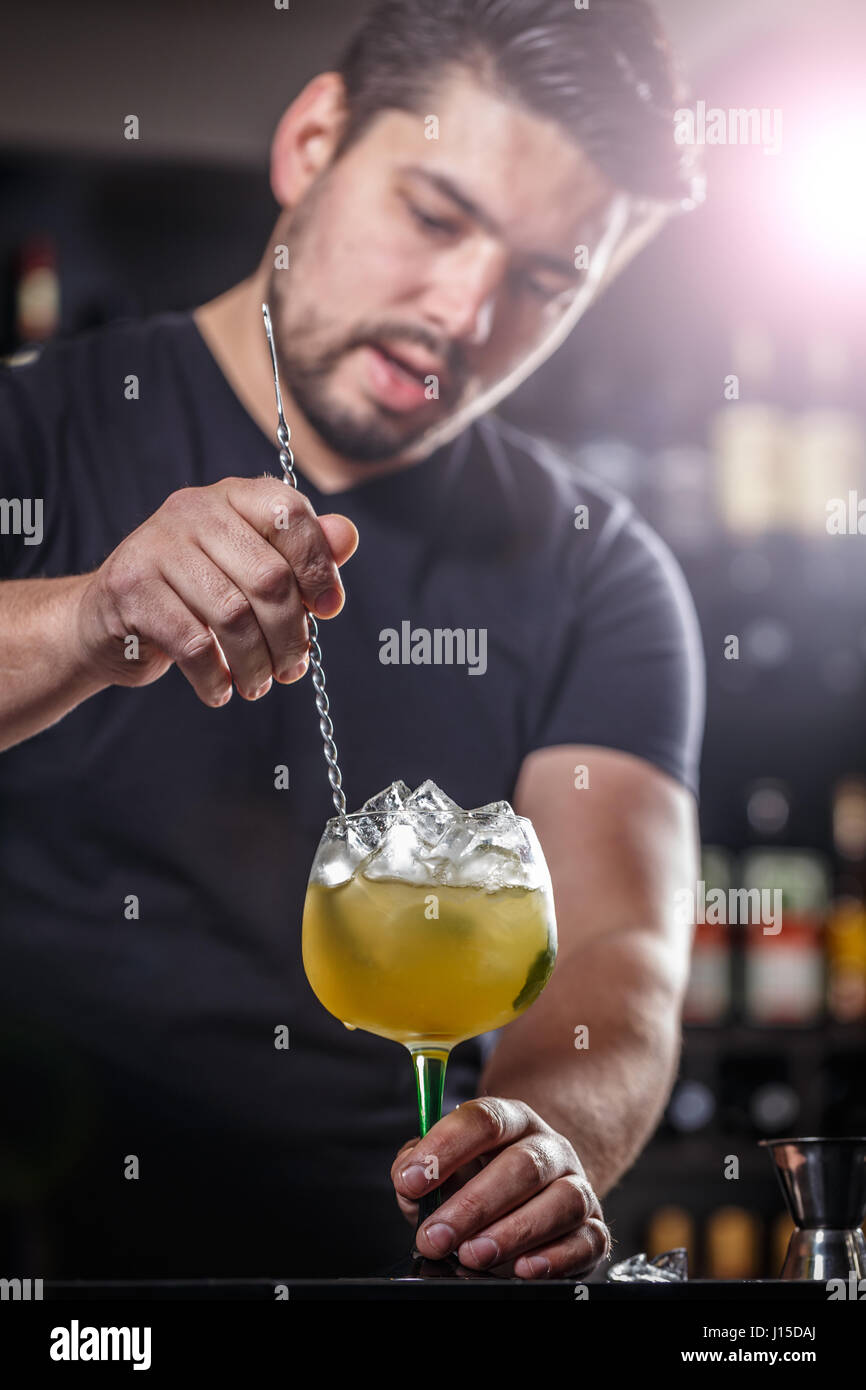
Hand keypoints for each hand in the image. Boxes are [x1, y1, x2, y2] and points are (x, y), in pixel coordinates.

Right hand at [75, 476, 357, 704]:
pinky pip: (193, 643)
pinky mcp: (131, 589)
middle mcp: (192, 511)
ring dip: (255, 663)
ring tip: (258, 684)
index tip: (329, 610)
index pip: (289, 514)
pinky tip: (220, 690)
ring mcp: (156, 547)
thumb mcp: (248, 569)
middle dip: (289, 634)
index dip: (319, 566)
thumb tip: (347, 536)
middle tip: (292, 667)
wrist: (107, 622)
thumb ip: (299, 553)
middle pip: (268, 577)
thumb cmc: (193, 596)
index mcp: (231, 496)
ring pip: (233, 615)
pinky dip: (214, 676)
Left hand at [392, 1097, 610, 1278]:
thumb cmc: (477, 1179)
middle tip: (437, 1236)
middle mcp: (548, 1147)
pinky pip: (589, 1239)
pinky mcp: (592, 1226)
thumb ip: (417, 1164)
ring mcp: (576, 1184)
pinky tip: (522, 1268)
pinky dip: (557, 1258)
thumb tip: (408, 1178)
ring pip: (562, 1200)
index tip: (412, 1181)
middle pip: (523, 1165)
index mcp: (511, 1120)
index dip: (446, 1147)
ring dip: (514, 1232)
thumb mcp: (443, 1165)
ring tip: (473, 1255)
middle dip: (475, 1204)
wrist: (530, 1191)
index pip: (484, 1119)